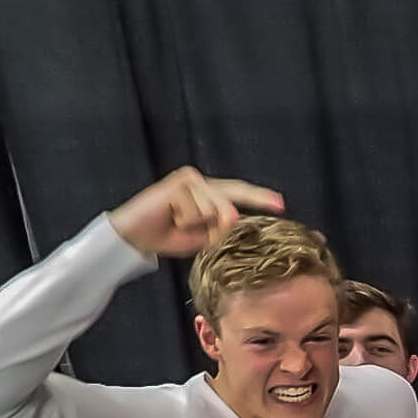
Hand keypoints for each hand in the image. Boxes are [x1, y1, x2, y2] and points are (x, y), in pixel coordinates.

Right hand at [109, 168, 283, 258]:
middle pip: (230, 205)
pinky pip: (197, 210)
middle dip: (216, 225)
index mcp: (210, 193)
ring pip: (214, 209)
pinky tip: (169, 216)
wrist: (136, 235)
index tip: (280, 205)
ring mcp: (190, 179)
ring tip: (176, 221)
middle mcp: (202, 182)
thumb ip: (222, 227)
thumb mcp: (204, 237)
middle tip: (185, 227)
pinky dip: (185, 220)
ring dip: (195, 223)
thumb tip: (235, 215)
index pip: (239, 193)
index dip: (259, 198)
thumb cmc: (169, 235)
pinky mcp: (179, 182)